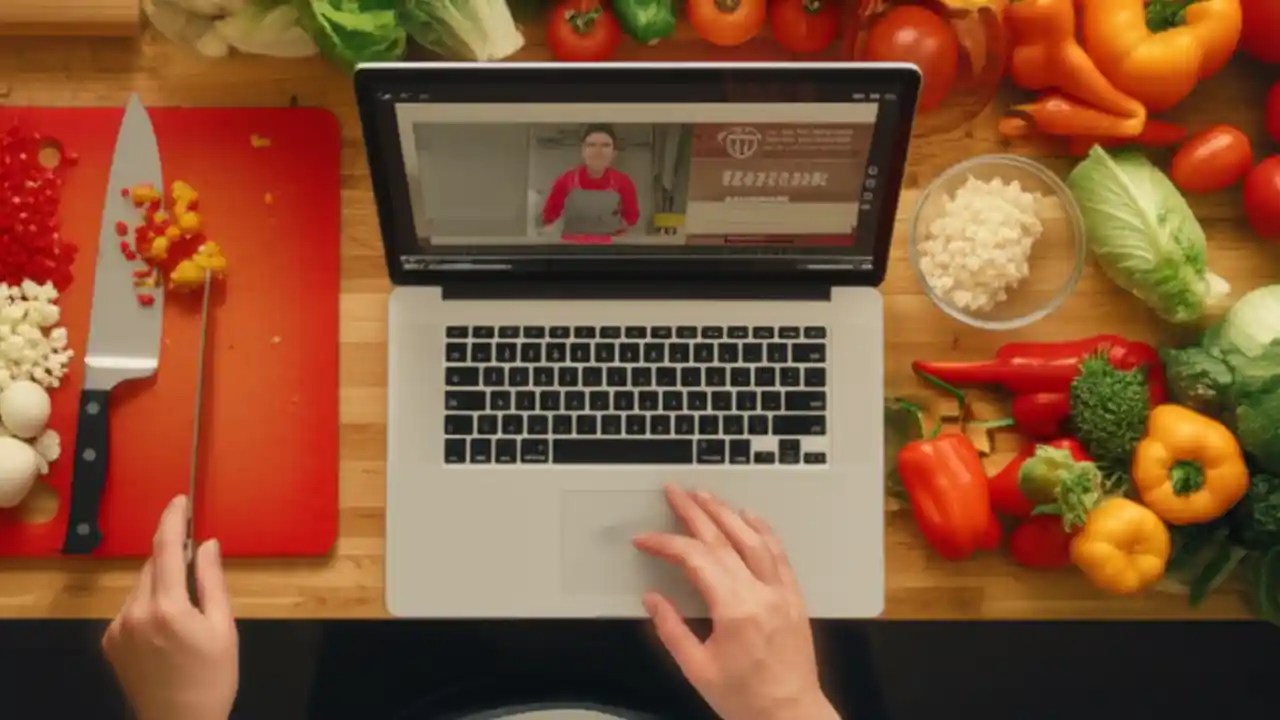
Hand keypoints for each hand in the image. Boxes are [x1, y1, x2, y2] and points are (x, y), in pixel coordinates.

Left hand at [102, 495, 238, 719]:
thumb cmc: (212, 677)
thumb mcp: (223, 627)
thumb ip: (213, 581)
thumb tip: (207, 544)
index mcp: (169, 607)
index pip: (166, 549)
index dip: (172, 520)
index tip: (178, 501)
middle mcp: (136, 612)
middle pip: (153, 566)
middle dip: (172, 558)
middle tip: (197, 568)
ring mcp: (119, 627)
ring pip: (141, 586)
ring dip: (161, 583)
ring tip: (185, 611)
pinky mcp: (110, 641)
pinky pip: (131, 607)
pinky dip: (148, 604)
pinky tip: (166, 628)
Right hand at [633, 486, 838, 719]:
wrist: (791, 716)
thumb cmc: (746, 700)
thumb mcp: (697, 669)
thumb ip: (671, 630)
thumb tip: (652, 599)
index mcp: (735, 610)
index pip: (695, 559)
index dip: (666, 544)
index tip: (645, 540)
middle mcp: (761, 593)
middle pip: (723, 539)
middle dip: (694, 512)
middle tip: (674, 492)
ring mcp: (781, 593)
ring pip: (753, 539)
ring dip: (727, 513)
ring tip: (706, 496)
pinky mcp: (794, 598)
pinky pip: (780, 554)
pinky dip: (764, 531)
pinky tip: (751, 517)